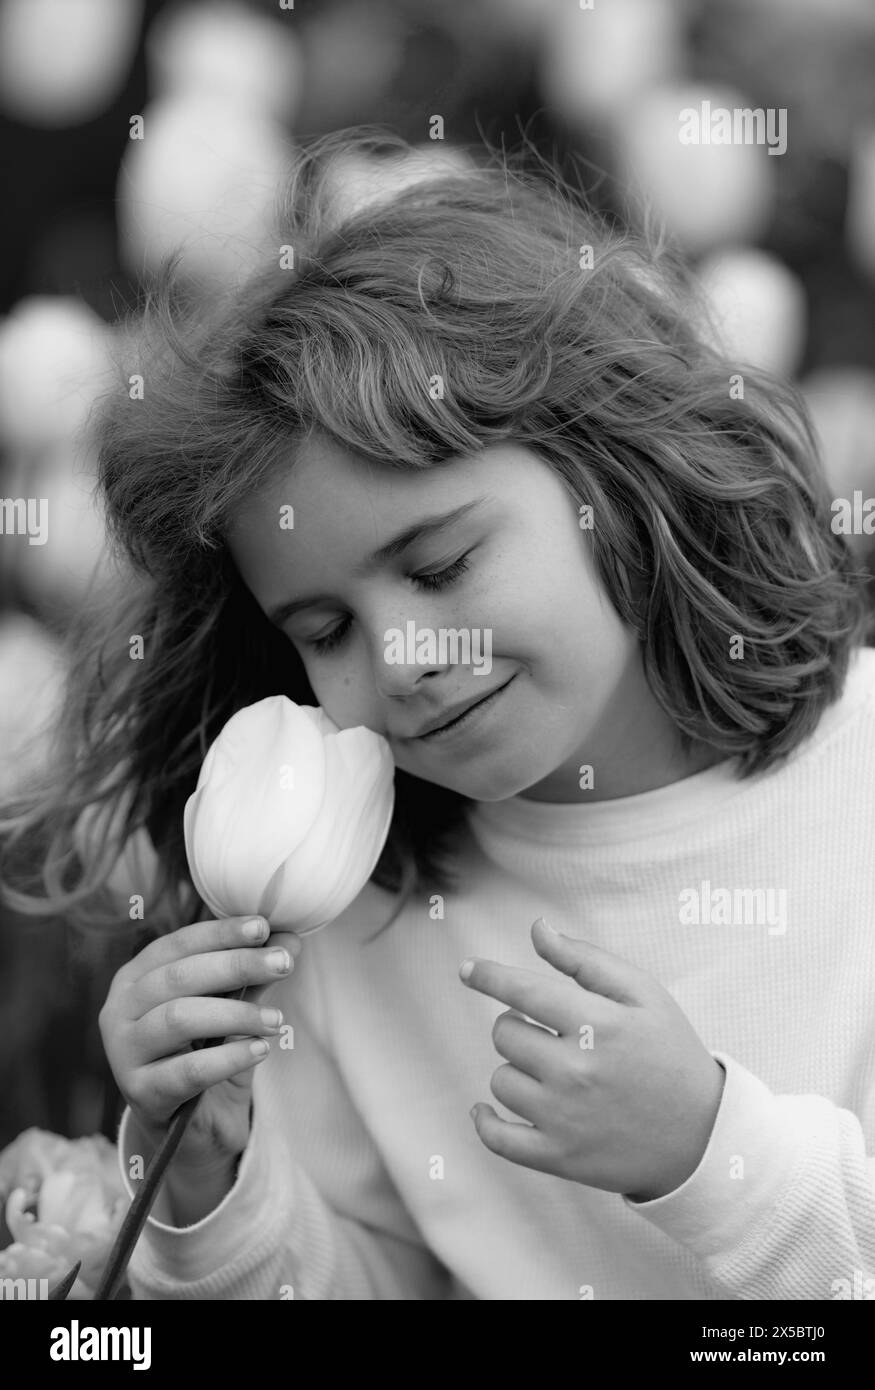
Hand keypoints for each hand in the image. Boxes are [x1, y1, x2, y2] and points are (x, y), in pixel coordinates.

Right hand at [99, 915, 302, 1174]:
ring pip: (179, 1018)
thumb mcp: (233, 1009)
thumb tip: (291, 939)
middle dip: (237, 965)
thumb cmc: (208, 1054)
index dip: (221, 933)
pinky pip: (187, 1070)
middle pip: (179, 977)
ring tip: (276, 1019)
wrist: (194, 1127)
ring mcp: (123, 1053)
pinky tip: (260, 1050)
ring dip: (236, 1014)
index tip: (264, 927)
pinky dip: (229, 1057)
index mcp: (136, 977)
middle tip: (283, 964)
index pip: (178, 944)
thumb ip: (254, 976)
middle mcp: (120, 1010)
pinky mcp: (141, 1093)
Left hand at [460, 917, 724, 1200]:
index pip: (522, 990)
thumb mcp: (643, 995)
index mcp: (597, 1024)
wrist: (702, 1135)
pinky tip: (486, 1110)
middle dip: (519, 1026)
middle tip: (551, 1035)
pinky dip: (485, 1121)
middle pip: (505, 1034)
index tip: (467, 970)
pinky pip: (497, 1138)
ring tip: (551, 1072)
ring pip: (500, 1080)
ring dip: (516, 1070)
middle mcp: (575, 1070)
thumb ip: (586, 960)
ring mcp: (564, 1118)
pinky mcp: (558, 1157)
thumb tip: (537, 930)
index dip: (488, 975)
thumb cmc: (669, 1053)